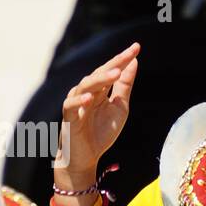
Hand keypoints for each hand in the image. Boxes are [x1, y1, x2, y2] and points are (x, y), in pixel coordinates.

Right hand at [54, 43, 138, 203]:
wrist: (85, 158)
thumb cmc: (100, 133)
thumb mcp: (119, 108)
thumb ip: (124, 86)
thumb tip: (134, 62)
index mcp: (99, 89)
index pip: (111, 70)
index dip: (123, 58)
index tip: (137, 46)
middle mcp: (86, 92)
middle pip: (99, 74)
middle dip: (113, 64)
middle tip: (128, 56)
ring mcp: (76, 104)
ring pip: (85, 86)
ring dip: (100, 79)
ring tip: (115, 73)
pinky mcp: (68, 118)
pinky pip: (71, 106)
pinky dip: (79, 101)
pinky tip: (89, 98)